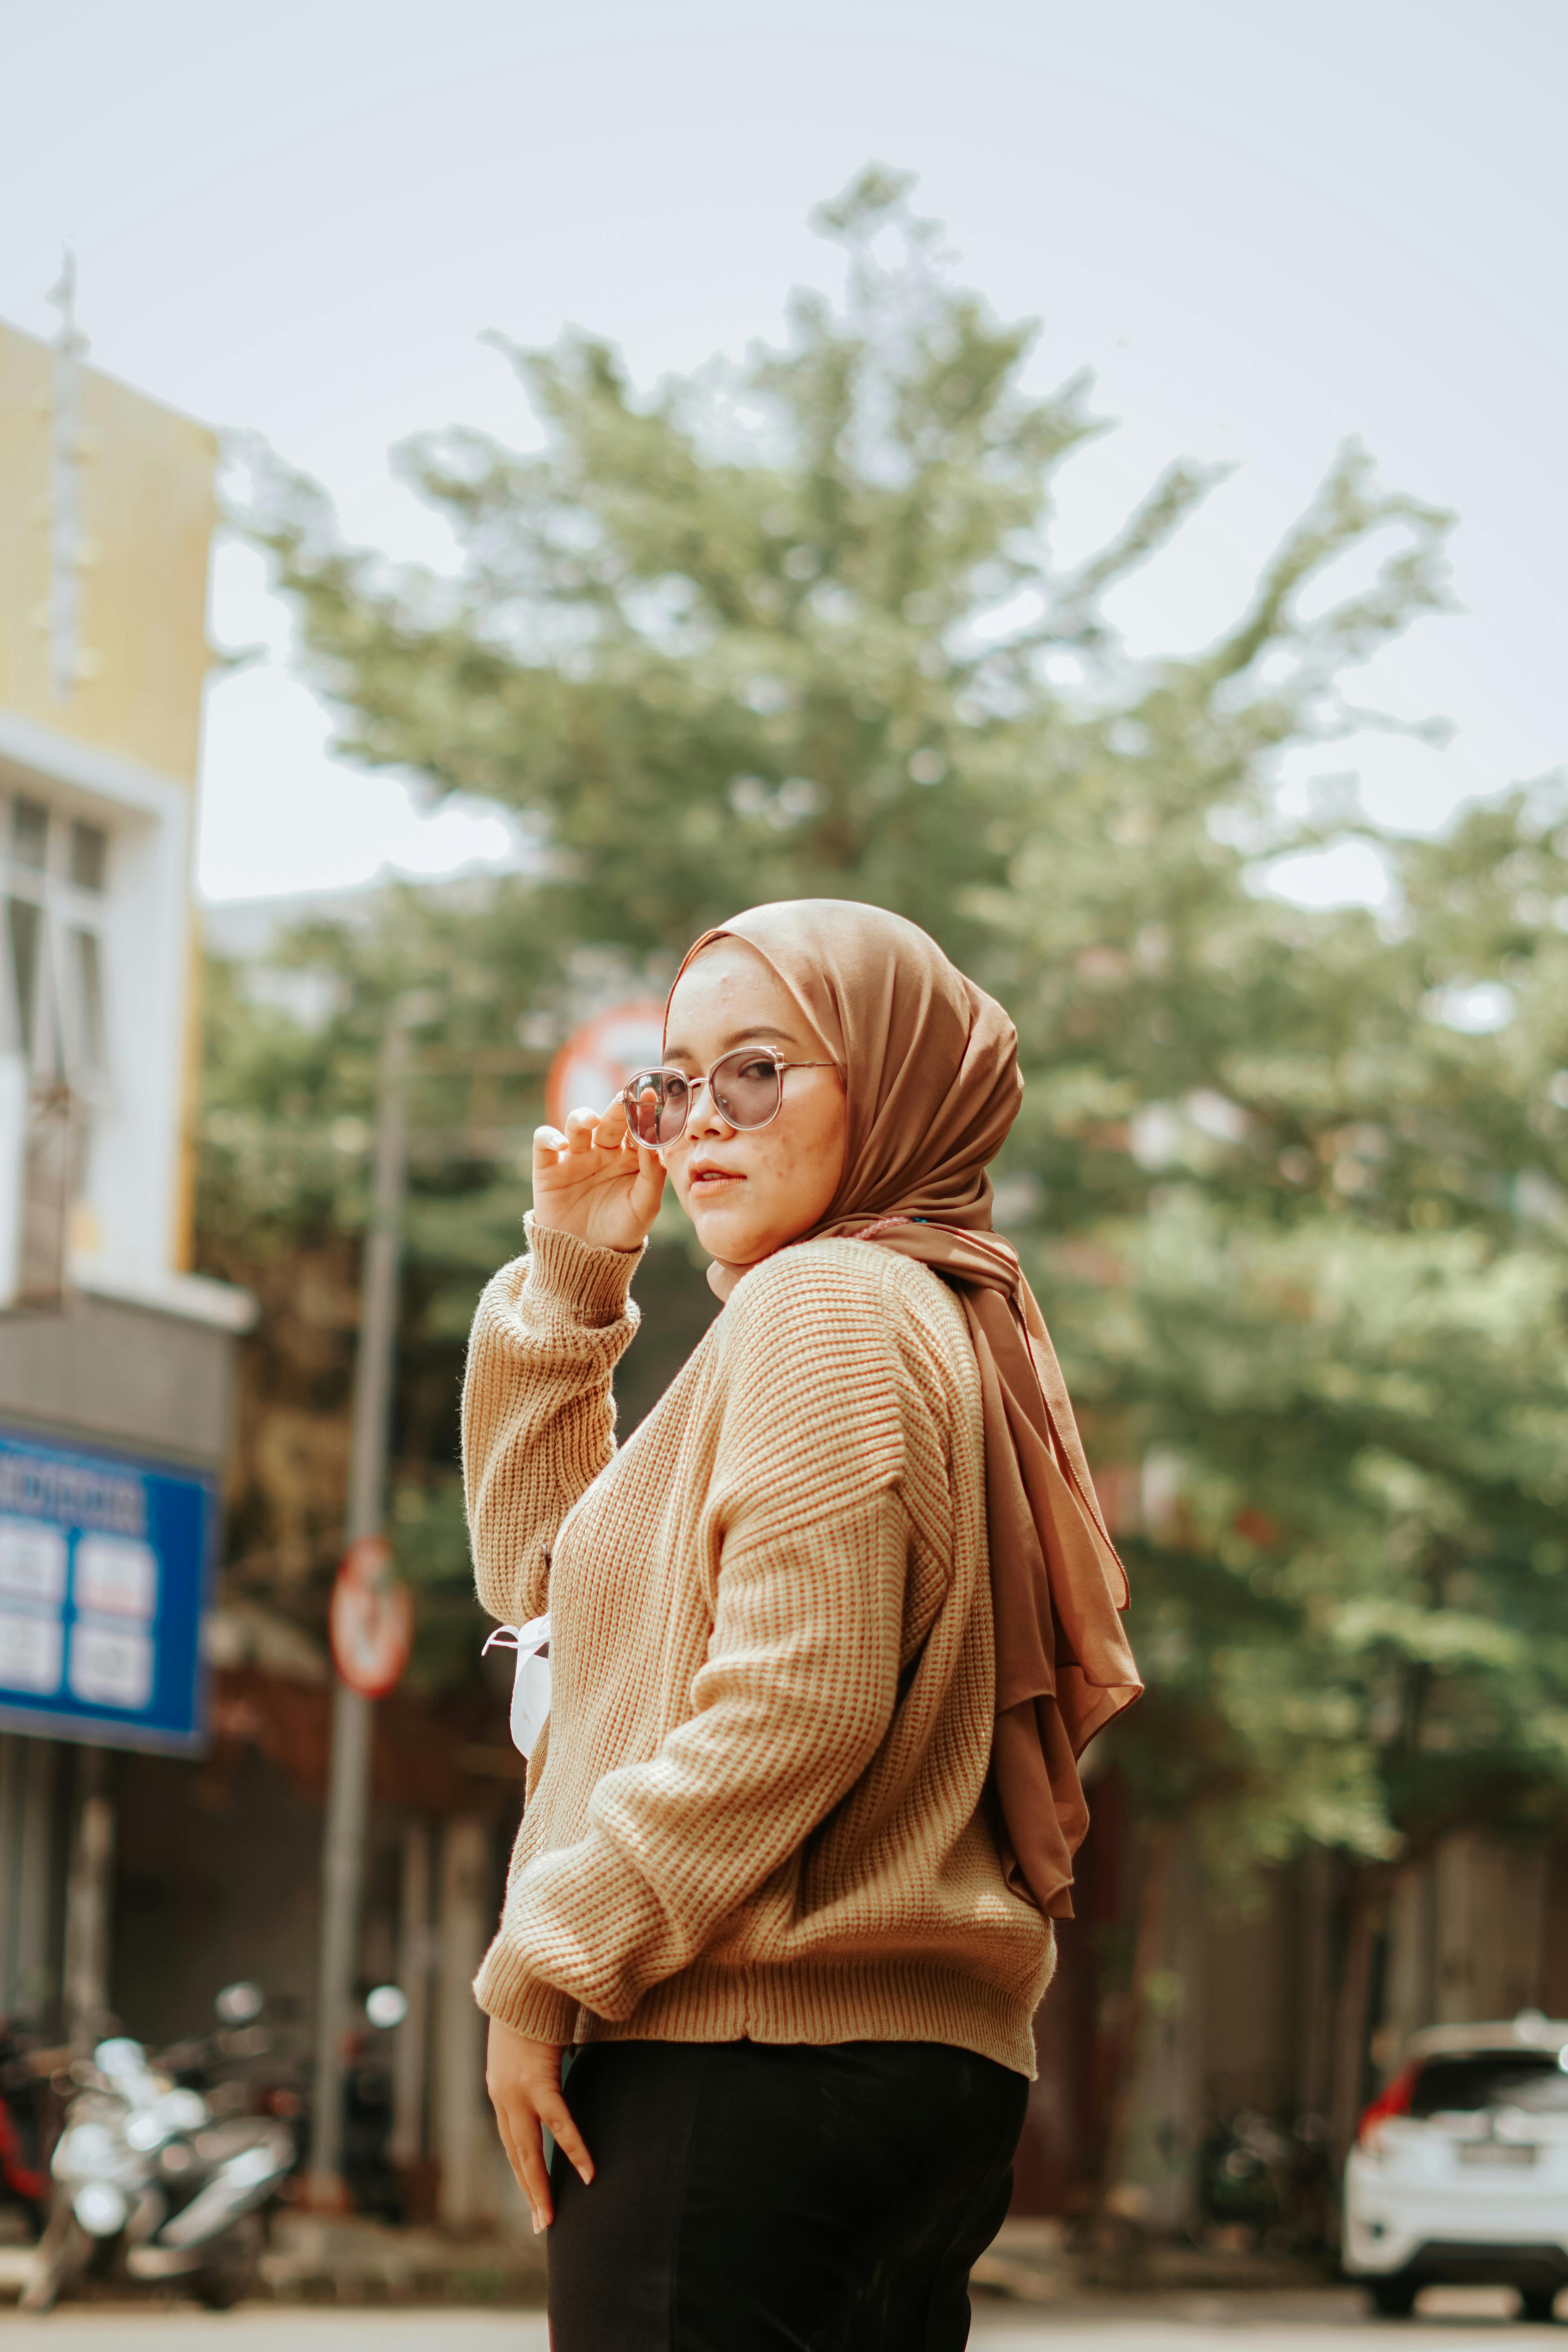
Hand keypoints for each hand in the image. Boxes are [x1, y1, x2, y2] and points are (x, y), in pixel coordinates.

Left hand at [485, 2017, 592, 2231]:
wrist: (521, 1977)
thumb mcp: (531, 2040)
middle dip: (529, 2191)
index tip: (533, 2193)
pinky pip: (559, 2124)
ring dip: (539, 2187)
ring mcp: (516, 2092)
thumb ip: (541, 2059)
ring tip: (549, 2218)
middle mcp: (503, 2097)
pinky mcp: (536, 2082)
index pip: (511, 2140)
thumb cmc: (533, 2002)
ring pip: (529, 2151)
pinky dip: (574, 2149)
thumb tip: (565, 2058)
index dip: (522, 2169)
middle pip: (517, 2155)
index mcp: (501, 2089)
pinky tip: (587, 2173)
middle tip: (540, 2223)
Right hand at [531, 1094, 664, 1251]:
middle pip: (610, 1122)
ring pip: (577, 1125)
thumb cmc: (621, 1230)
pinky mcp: (548, 1167)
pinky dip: (549, 1137)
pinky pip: (544, 1142)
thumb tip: (654, 1141)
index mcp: (630, 1157)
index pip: (637, 1129)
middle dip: (616, 1109)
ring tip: (591, 1123)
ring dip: (582, 1118)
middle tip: (624, 1099)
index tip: (651, 1098)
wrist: (585, 1258)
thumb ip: (653, 1173)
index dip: (644, 1114)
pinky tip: (562, 1144)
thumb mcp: (645, 1205)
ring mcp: (575, 1157)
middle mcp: (603, 1152)